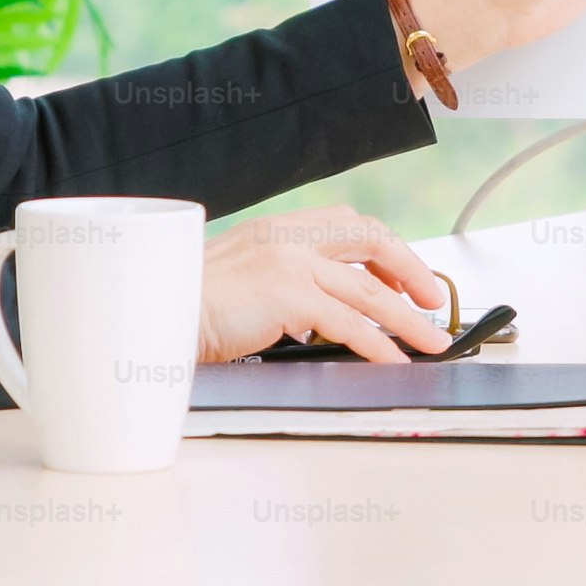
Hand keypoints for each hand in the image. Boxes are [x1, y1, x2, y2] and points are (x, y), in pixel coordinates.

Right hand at [198, 206, 452, 362]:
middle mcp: (289, 237)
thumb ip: (282, 277)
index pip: (351, 225)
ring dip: (408, 319)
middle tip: (432, 301)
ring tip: (431, 341)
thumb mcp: (242, 274)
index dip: (386, 250)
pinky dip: (379, 344)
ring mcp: (290, 263)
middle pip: (373, 242)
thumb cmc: (189, 304)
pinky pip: (350, 324)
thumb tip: (322, 309)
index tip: (403, 277)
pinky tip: (393, 360)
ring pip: (370, 291)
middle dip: (411, 271)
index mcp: (279, 228)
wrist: (152, 311)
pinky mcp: (289, 296)